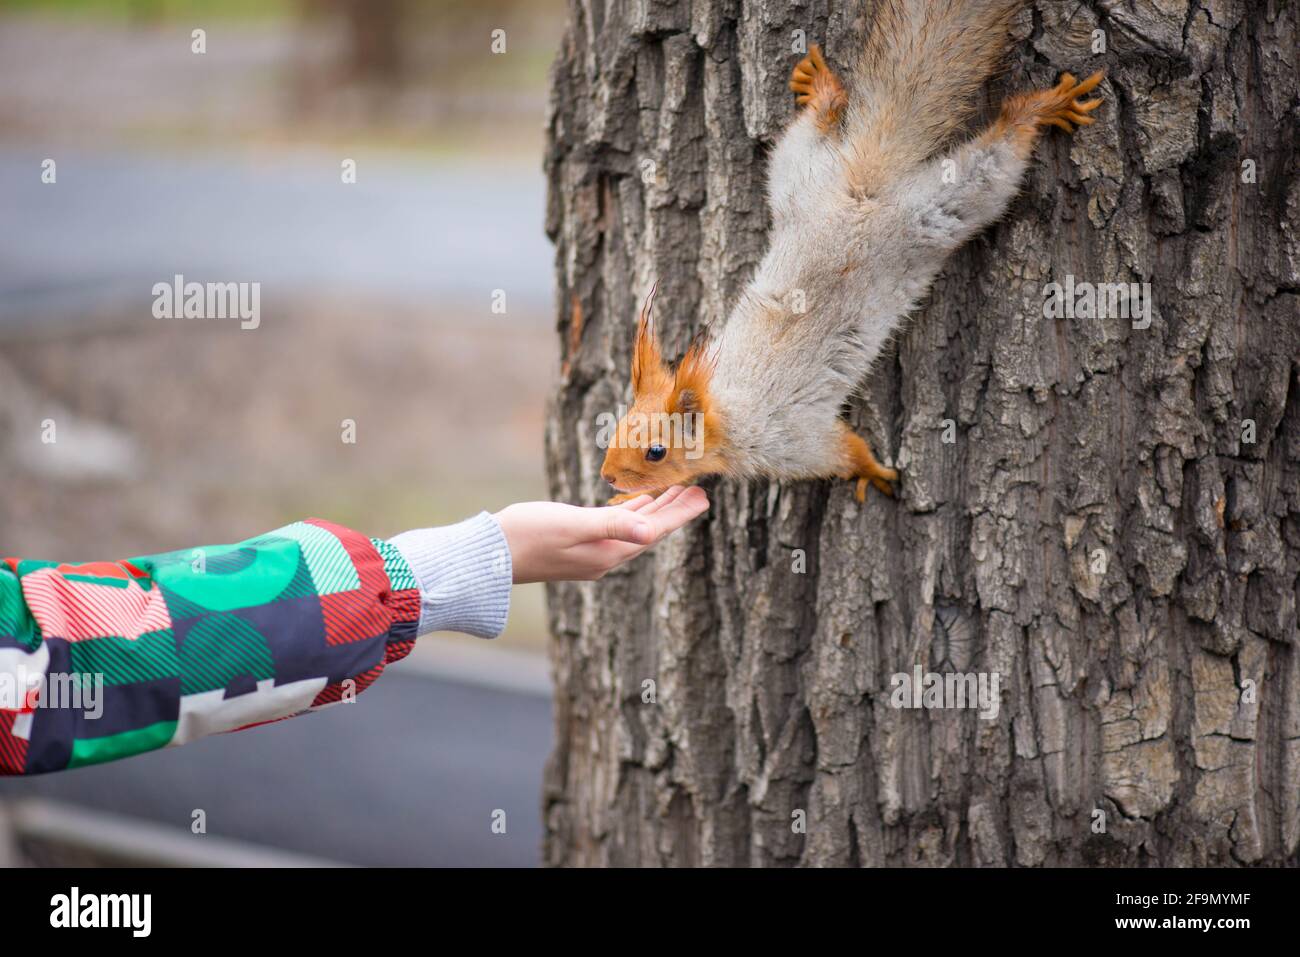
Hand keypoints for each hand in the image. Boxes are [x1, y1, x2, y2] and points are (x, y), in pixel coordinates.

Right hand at [494, 486, 708, 583]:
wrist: (489, 555)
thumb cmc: (528, 535)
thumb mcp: (572, 526)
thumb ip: (612, 526)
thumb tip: (651, 534)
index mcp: (609, 553)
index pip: (655, 530)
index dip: (680, 513)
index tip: (704, 496)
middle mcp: (606, 557)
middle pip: (650, 531)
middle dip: (674, 510)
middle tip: (698, 491)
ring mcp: (592, 553)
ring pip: (635, 529)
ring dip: (656, 511)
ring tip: (676, 493)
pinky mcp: (578, 546)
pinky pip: (616, 529)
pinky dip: (632, 515)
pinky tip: (636, 504)